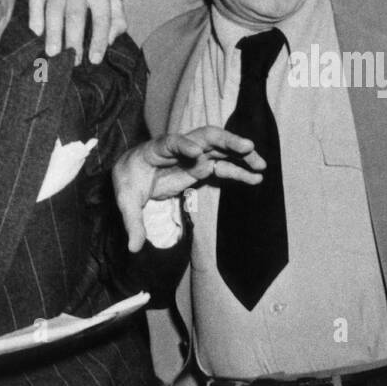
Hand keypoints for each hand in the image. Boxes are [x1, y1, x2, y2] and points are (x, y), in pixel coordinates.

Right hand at [27, 0, 126, 65]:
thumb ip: (116, 20)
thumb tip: (109, 41)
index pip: (101, 17)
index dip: (99, 40)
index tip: (95, 60)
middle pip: (75, 15)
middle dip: (74, 41)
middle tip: (72, 61)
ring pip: (54, 9)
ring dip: (53, 33)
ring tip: (53, 53)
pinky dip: (35, 16)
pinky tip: (37, 32)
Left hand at [113, 127, 265, 251]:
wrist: (133, 170)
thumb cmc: (129, 179)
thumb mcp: (126, 201)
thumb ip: (133, 222)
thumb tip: (133, 248)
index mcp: (157, 149)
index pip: (172, 143)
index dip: (184, 146)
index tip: (197, 152)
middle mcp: (180, 147)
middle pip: (206, 137)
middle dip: (227, 140)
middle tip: (248, 147)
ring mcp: (194, 154)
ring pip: (221, 148)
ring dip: (241, 154)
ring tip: (261, 165)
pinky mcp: (202, 166)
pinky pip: (224, 165)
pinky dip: (239, 170)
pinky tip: (255, 177)